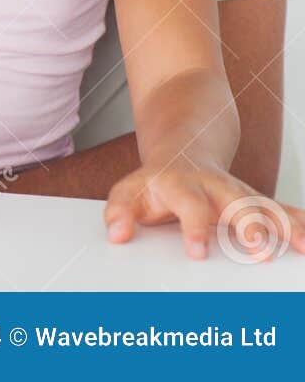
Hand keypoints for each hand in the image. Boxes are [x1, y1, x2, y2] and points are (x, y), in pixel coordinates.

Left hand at [104, 157, 304, 259]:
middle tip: (258, 251)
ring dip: (286, 225)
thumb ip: (119, 212)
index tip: (197, 253)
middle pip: (236, 203)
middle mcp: (215, 186)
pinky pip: (283, 210)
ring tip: (302, 246)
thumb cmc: (156, 182)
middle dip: (249, 225)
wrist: (183, 150)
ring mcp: (239, 192)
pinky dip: (300, 222)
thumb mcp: (129, 191)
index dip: (193, 228)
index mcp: (182, 184)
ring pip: (266, 205)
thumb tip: (117, 234)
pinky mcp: (256, 200)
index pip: (189, 206)